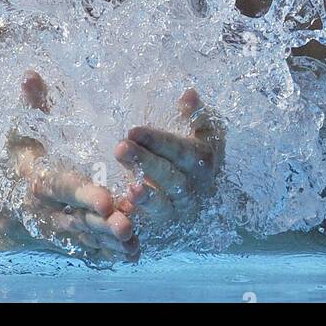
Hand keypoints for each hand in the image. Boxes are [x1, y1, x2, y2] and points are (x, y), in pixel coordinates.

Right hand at [5, 71, 138, 261]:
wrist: (1, 207)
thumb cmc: (21, 159)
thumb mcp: (22, 131)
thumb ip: (32, 106)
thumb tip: (31, 74)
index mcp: (40, 180)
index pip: (63, 187)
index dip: (84, 194)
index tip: (107, 200)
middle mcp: (49, 209)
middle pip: (78, 219)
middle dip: (103, 225)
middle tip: (128, 225)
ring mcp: (60, 229)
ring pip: (87, 239)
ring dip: (110, 242)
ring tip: (134, 240)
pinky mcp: (69, 241)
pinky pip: (90, 251)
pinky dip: (109, 253)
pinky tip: (133, 252)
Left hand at [115, 89, 223, 227]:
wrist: (204, 201)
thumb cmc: (197, 157)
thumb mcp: (204, 134)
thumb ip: (197, 115)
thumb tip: (188, 93)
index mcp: (205, 163)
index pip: (183, 152)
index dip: (159, 142)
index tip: (133, 130)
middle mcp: (196, 191)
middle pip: (173, 179)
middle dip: (147, 163)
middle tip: (120, 148)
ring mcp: (181, 214)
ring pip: (165, 208)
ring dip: (147, 199)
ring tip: (130, 188)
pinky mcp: (165, 232)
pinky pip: (151, 230)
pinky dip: (138, 223)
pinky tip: (122, 213)